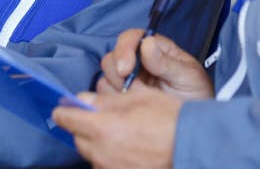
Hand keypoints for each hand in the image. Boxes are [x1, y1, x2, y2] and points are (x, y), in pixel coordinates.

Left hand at [52, 84, 180, 168]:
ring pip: (91, 154)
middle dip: (83, 127)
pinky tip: (127, 149)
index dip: (65, 111)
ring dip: (97, 143)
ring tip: (119, 133)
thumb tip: (81, 100)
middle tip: (101, 118)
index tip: (67, 108)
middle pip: (77, 138)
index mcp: (102, 128)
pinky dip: (110, 157)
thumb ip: (103, 100)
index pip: (66, 119)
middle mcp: (102, 153)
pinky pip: (106, 165)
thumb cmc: (168, 118)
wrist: (194, 146)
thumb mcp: (136, 98)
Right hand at [98, 29, 213, 99]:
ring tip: (133, 98)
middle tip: (126, 87)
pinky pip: (106, 94)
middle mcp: (138, 60)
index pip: (132, 38)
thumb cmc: (196, 94)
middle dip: (116, 70)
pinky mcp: (122, 96)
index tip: (126, 69)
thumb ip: (166, 62)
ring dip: (114, 86)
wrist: (194, 122)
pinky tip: (128, 106)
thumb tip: (146, 44)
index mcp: (156, 48)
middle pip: (113, 55)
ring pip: (106, 75)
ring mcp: (128, 79)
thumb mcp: (188, 77)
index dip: (124, 49)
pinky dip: (112, 100)